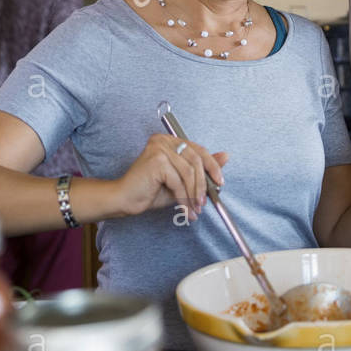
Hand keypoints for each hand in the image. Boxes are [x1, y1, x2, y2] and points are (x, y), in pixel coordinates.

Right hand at [110, 133, 227, 220]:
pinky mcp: (156, 161)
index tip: (220, 183)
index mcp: (170, 141)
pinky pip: (178, 182)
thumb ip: (201, 168)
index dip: (212, 167)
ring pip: (188, 173)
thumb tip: (226, 156)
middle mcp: (164, 140)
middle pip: (196, 160)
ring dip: (194, 194)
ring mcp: (159, 148)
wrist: (124, 200)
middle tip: (204, 202)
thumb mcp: (181, 181)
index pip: (198, 150)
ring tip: (194, 209)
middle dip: (203, 185)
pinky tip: (184, 209)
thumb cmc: (149, 191)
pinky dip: (183, 198)